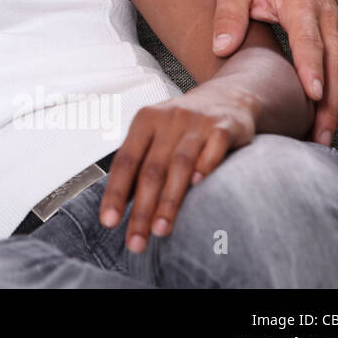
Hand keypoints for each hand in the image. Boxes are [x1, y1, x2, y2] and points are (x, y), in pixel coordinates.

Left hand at [98, 89, 256, 252]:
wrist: (228, 96)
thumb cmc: (184, 124)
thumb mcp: (157, 135)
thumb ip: (140, 164)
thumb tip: (118, 205)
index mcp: (145, 121)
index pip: (125, 161)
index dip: (115, 193)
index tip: (109, 222)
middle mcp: (168, 119)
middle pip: (151, 169)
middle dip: (141, 209)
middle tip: (136, 241)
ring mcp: (197, 122)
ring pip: (180, 164)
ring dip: (169, 200)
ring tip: (160, 230)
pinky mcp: (225, 126)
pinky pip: (215, 148)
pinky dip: (206, 166)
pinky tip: (198, 186)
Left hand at [209, 0, 337, 146]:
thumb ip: (227, 14)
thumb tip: (222, 48)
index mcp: (300, 2)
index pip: (311, 42)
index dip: (313, 70)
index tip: (312, 98)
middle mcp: (327, 17)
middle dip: (331, 104)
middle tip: (317, 136)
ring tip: (321, 137)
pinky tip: (328, 118)